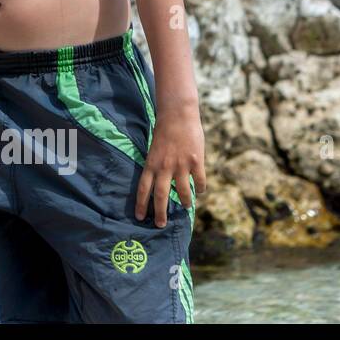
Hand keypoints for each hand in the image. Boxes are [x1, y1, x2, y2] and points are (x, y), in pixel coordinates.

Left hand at [135, 105, 205, 227]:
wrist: (178, 115)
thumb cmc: (165, 131)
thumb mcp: (154, 149)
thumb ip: (156, 166)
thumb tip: (160, 182)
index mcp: (151, 163)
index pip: (143, 188)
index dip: (141, 204)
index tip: (140, 217)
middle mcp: (164, 167)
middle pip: (161, 195)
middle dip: (160, 213)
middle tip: (160, 225)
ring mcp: (181, 165)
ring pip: (183, 192)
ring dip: (185, 202)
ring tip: (186, 206)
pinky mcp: (196, 161)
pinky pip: (199, 181)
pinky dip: (200, 188)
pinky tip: (200, 191)